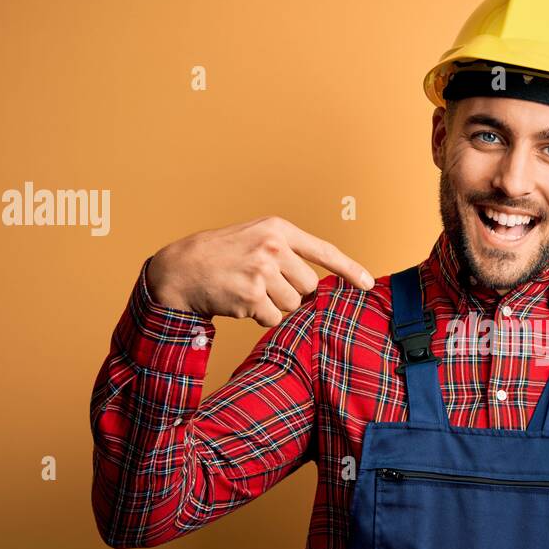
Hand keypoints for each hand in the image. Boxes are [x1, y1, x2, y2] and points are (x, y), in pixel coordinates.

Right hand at [146, 216, 373, 326]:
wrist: (181, 269)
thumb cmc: (223, 255)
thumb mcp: (256, 238)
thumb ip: (287, 253)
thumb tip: (317, 287)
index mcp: (278, 229)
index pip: (324, 251)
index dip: (349, 269)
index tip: (367, 284)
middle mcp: (272, 247)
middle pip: (308, 287)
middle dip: (291, 292)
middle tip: (263, 283)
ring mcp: (261, 271)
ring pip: (292, 305)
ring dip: (274, 306)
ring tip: (248, 290)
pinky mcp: (251, 296)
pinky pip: (273, 319)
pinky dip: (259, 317)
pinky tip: (239, 301)